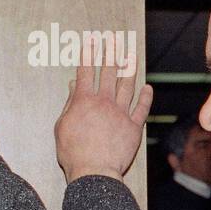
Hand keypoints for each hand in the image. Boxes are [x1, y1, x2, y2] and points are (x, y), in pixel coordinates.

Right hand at [55, 34, 152, 182]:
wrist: (94, 170)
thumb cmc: (73, 151)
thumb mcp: (63, 125)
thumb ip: (70, 103)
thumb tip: (73, 86)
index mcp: (84, 100)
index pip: (86, 71)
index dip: (88, 53)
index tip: (91, 40)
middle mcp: (104, 102)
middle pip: (109, 72)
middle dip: (111, 52)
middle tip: (114, 38)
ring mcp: (121, 113)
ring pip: (127, 85)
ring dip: (130, 68)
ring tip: (131, 55)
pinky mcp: (134, 126)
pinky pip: (142, 108)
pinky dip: (145, 96)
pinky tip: (147, 87)